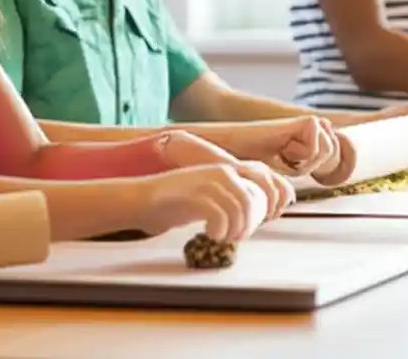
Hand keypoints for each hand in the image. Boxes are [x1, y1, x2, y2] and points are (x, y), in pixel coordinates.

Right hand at [133, 164, 270, 242]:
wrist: (140, 199)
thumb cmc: (175, 202)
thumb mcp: (208, 197)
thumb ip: (230, 201)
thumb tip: (253, 218)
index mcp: (228, 170)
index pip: (263, 181)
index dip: (266, 204)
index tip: (254, 224)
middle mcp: (221, 172)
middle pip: (252, 199)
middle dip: (248, 223)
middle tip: (237, 238)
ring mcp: (207, 181)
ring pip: (238, 207)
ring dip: (234, 229)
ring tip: (223, 238)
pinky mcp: (193, 194)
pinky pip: (218, 214)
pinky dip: (219, 229)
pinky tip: (210, 235)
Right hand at [252, 116, 340, 176]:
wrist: (243, 145)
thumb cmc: (266, 157)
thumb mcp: (297, 165)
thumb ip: (316, 161)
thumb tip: (337, 163)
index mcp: (321, 132)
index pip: (335, 157)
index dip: (310, 166)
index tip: (289, 158)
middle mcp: (320, 123)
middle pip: (332, 155)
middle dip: (308, 165)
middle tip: (285, 154)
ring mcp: (315, 121)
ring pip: (325, 153)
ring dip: (302, 161)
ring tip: (284, 150)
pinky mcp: (309, 121)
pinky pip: (313, 151)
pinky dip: (295, 155)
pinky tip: (282, 145)